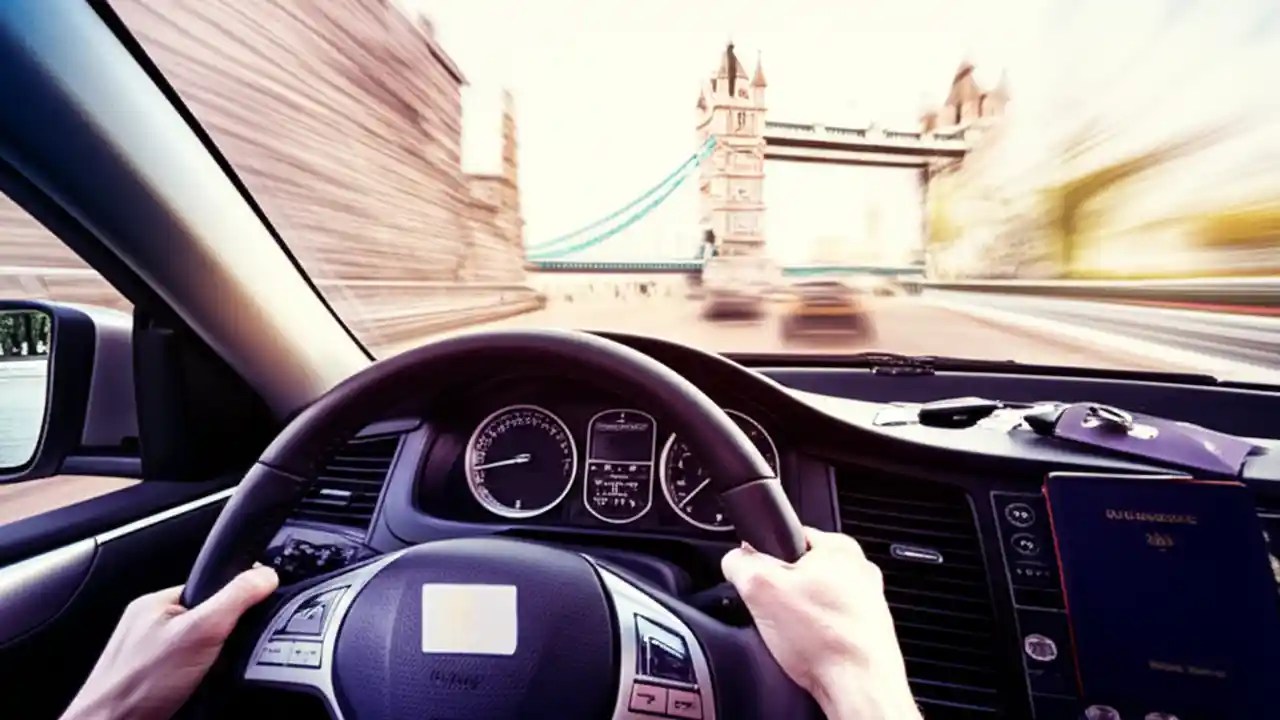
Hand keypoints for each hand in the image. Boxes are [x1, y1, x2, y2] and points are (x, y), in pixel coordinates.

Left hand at [61, 566, 278, 719]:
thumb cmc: (138, 684)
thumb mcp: (200, 631)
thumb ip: (234, 599)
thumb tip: (265, 574)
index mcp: (155, 604)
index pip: (208, 587)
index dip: (232, 601)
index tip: (246, 617)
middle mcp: (150, 627)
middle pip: (208, 621)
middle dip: (223, 639)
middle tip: (221, 655)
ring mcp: (151, 657)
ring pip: (201, 652)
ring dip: (214, 665)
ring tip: (208, 678)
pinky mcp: (156, 684)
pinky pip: (192, 675)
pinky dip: (202, 684)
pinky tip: (199, 692)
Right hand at [722, 527, 920, 719]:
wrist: (859, 687)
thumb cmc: (825, 639)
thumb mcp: (760, 588)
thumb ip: (740, 563)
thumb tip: (735, 560)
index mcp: (839, 546)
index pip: (787, 536)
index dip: (764, 560)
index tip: (760, 581)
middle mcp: (859, 569)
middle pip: (799, 572)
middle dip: (782, 593)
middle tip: (776, 614)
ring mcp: (867, 601)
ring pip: (814, 602)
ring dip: (801, 618)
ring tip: (798, 636)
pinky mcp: (868, 630)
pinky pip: (829, 626)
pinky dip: (818, 637)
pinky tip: (813, 649)